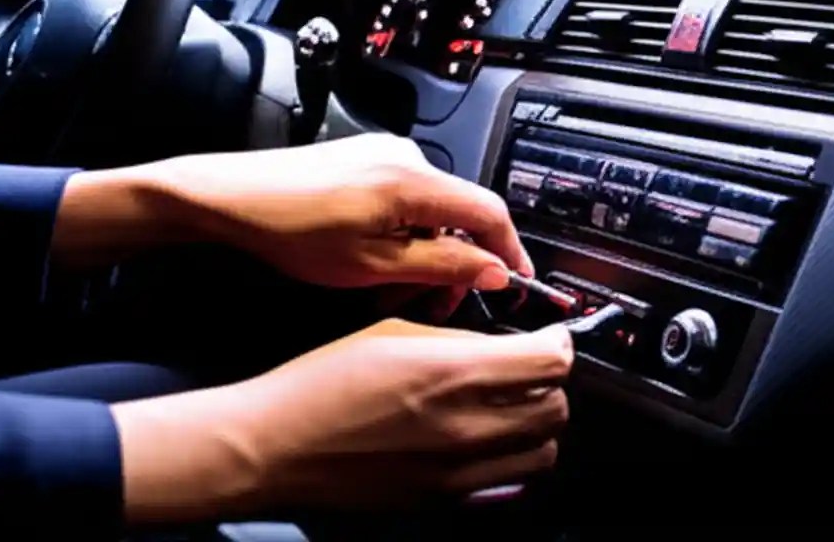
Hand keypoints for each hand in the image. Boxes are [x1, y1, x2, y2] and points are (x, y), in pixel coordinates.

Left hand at [54, 134, 532, 296]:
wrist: (229, 197)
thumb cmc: (291, 229)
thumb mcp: (374, 265)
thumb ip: (442, 264)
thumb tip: (493, 271)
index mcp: (416, 180)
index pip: (490, 213)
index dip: (511, 251)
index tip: (517, 282)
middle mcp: (408, 157)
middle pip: (460, 213)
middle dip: (458, 262)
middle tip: (440, 304)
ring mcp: (385, 154)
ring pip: (431, 211)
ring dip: (426, 252)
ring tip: (396, 291)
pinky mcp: (365, 159)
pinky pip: (405, 199)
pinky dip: (405, 234)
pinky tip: (379, 263)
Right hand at [113, 322, 573, 521]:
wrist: (275, 445)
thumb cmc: (320, 384)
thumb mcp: (393, 332)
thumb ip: (458, 338)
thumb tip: (500, 343)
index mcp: (453, 373)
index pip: (551, 361)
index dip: (559, 342)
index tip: (551, 336)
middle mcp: (465, 426)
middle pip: (556, 406)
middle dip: (552, 382)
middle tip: (531, 369)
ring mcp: (458, 471)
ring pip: (543, 450)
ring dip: (538, 424)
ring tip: (512, 407)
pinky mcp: (444, 501)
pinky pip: (509, 484)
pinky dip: (513, 461)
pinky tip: (491, 442)